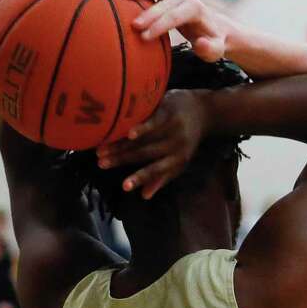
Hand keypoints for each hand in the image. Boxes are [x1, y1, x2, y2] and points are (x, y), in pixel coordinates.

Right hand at [95, 89, 209, 198]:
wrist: (205, 111)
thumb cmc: (187, 140)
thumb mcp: (179, 160)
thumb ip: (161, 177)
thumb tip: (144, 196)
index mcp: (177, 159)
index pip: (156, 171)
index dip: (139, 178)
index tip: (123, 187)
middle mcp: (175, 145)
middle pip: (144, 154)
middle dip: (121, 159)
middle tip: (101, 163)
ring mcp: (172, 127)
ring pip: (144, 139)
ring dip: (122, 144)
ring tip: (102, 149)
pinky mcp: (169, 111)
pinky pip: (153, 120)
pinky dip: (141, 128)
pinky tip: (129, 133)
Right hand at [120, 0, 236, 59]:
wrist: (213, 25)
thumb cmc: (211, 41)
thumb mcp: (216, 50)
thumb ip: (210, 49)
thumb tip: (199, 43)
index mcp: (195, 8)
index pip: (175, 16)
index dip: (159, 26)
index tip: (144, 37)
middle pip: (163, 2)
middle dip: (148, 13)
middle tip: (133, 25)